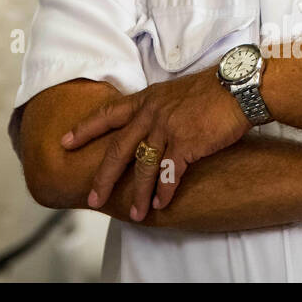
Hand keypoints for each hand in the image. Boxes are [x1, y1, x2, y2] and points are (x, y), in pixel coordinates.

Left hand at [60, 68, 248, 221]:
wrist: (236, 88)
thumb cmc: (209, 91)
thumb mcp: (172, 93)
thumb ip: (155, 109)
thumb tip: (146, 126)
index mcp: (145, 100)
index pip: (107, 115)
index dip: (84, 129)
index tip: (65, 142)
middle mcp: (151, 113)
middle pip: (118, 149)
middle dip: (104, 177)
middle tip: (93, 198)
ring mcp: (167, 128)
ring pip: (144, 166)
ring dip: (139, 194)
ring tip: (136, 214)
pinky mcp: (186, 142)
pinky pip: (170, 173)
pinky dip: (165, 191)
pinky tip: (161, 204)